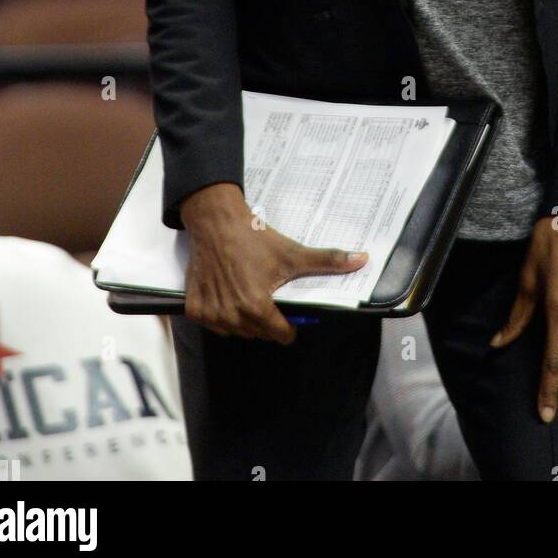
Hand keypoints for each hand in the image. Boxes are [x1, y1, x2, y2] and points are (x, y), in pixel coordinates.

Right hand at [179, 182, 368, 341]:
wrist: (216, 222)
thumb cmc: (254, 237)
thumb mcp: (292, 253)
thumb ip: (328, 261)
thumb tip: (362, 260)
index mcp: (256, 308)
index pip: (281, 335)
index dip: (289, 324)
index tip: (286, 310)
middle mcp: (232, 317)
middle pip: (259, 334)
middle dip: (267, 320)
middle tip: (266, 293)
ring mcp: (210, 315)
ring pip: (236, 331)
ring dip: (244, 319)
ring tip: (247, 290)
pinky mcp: (194, 309)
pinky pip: (214, 324)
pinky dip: (221, 314)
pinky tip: (227, 291)